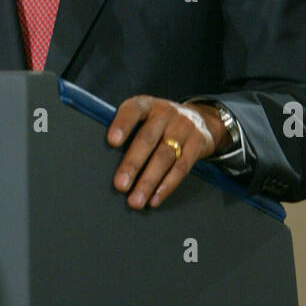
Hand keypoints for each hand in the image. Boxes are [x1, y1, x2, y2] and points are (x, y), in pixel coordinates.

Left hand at [106, 96, 227, 209]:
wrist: (201, 119)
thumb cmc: (161, 123)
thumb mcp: (147, 116)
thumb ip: (130, 131)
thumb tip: (104, 160)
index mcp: (147, 105)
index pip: (133, 110)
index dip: (122, 125)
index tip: (112, 141)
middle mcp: (166, 113)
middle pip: (147, 139)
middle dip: (133, 164)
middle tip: (120, 185)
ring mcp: (184, 127)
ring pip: (164, 157)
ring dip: (148, 182)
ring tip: (135, 201)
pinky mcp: (198, 143)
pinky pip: (182, 167)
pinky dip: (167, 186)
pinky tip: (155, 199)